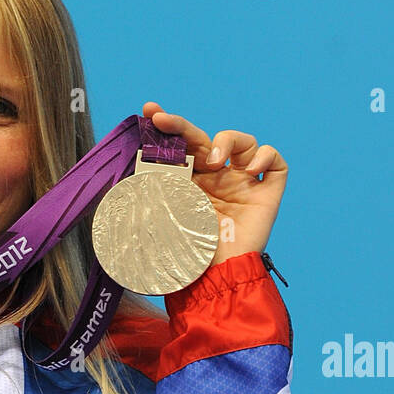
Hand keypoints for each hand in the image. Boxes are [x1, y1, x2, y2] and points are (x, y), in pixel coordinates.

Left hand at [142, 101, 287, 265]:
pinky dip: (264, 156)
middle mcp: (218, 180)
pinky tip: (248, 171)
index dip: (169, 128)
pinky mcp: (267, 192)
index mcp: (192, 185)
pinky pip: (274, 158)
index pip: (182, 148)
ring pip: (243, 142)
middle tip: (164, 122)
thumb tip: (120, 181)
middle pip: (205, 139)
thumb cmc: (188, 258)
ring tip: (215, 160)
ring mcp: (244, 184)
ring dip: (228, 139)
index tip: (149, 113)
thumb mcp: (162, 221)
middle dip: (183, 125)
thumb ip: (150, 198)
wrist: (215, 280)